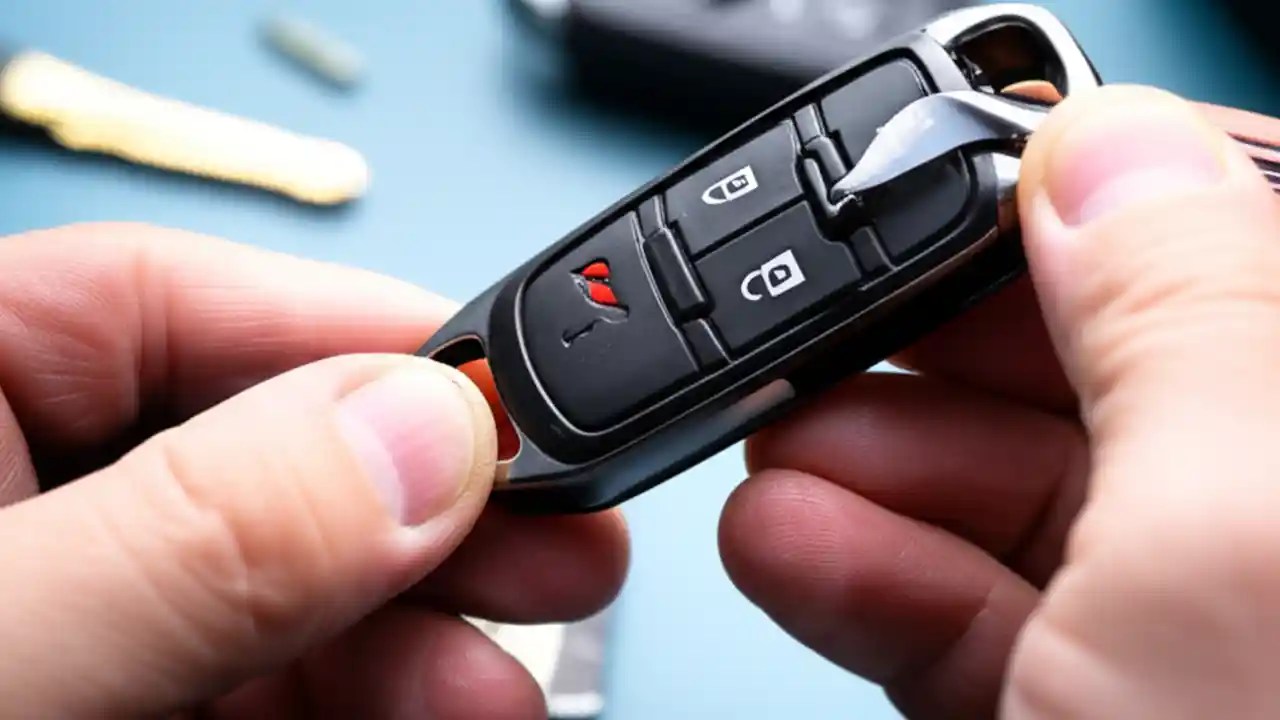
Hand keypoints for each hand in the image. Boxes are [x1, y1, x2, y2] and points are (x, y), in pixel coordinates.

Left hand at [0, 224, 627, 717]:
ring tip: (527, 653)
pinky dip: (376, 690)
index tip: (498, 392)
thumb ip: (206, 530)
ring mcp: (77, 610)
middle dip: (429, 495)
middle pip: (261, 447)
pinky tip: (455, 703)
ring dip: (430, 610)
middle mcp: (17, 491)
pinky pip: (272, 678)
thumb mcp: (13, 654)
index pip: (156, 296)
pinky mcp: (120, 701)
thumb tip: (423, 435)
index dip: (349, 331)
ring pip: (289, 575)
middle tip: (560, 529)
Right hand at [721, 85, 1279, 717]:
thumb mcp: (1226, 550)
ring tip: (776, 459)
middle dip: (931, 344)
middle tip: (822, 339)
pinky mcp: (1079, 698)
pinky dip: (860, 567)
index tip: (952, 183)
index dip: (1091, 193)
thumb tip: (1105, 144)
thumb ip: (1183, 317)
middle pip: (1093, 361)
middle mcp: (1266, 511)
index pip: (1228, 237)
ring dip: (863, 460)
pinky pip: (964, 601)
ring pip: (1007, 485)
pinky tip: (790, 542)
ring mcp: (1176, 617)